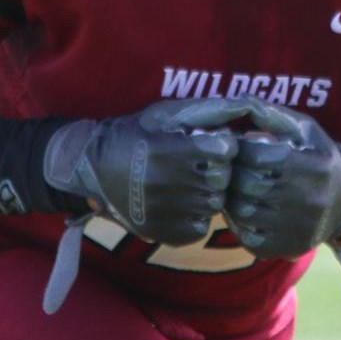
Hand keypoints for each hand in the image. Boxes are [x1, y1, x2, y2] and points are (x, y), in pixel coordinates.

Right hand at [41, 100, 241, 246]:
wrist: (93, 169)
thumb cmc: (135, 134)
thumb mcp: (166, 114)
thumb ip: (208, 110)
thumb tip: (246, 105)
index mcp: (168, 151)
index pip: (225, 150)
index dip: (221, 144)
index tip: (209, 143)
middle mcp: (166, 185)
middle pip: (223, 179)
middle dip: (217, 169)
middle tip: (198, 164)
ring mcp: (165, 213)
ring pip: (214, 204)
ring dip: (207, 192)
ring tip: (187, 183)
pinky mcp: (164, 234)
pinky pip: (200, 226)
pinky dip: (196, 215)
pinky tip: (180, 202)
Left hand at [221, 100, 340, 259]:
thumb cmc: (318, 155)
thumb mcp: (304, 129)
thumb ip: (272, 115)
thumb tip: (239, 104)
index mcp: (314, 167)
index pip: (257, 156)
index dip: (240, 148)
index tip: (237, 145)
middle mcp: (309, 201)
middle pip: (247, 184)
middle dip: (233, 171)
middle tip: (230, 165)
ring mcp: (297, 228)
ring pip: (241, 211)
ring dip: (231, 195)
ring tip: (236, 184)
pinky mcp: (286, 248)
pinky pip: (246, 236)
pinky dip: (238, 221)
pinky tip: (245, 206)